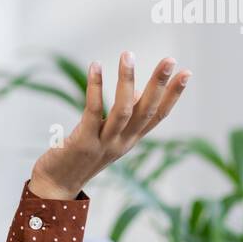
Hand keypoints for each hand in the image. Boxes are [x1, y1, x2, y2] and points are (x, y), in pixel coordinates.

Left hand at [28, 51, 191, 198]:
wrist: (56, 186)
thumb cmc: (80, 157)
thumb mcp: (108, 139)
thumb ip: (124, 119)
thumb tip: (139, 91)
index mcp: (130, 140)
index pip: (158, 116)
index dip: (173, 95)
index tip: (186, 72)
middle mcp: (122, 142)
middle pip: (146, 111)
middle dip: (159, 85)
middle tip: (170, 59)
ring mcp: (104, 143)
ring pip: (123, 110)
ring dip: (127, 81)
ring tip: (129, 55)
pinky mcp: (83, 141)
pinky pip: (93, 110)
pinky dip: (95, 87)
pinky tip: (96, 66)